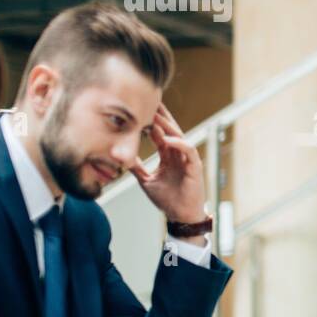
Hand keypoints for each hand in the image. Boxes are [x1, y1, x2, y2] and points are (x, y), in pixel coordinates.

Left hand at [130, 105, 207, 226]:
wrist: (180, 215)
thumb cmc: (168, 199)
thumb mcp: (146, 180)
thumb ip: (136, 167)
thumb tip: (120, 157)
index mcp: (168, 156)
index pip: (159, 133)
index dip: (151, 121)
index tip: (140, 108)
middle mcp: (178, 154)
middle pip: (170, 129)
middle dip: (160, 115)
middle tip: (150, 100)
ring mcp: (187, 159)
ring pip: (178, 136)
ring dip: (167, 125)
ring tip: (156, 115)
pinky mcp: (195, 166)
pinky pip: (188, 150)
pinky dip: (178, 143)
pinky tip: (167, 138)